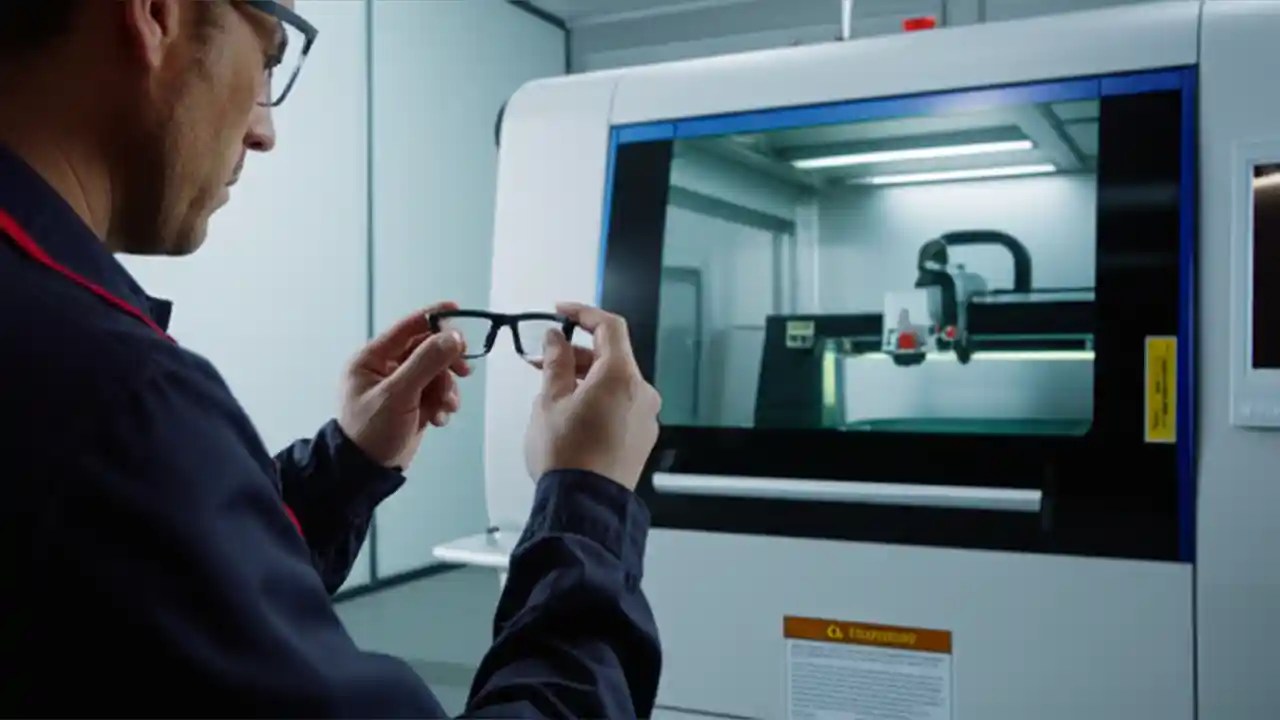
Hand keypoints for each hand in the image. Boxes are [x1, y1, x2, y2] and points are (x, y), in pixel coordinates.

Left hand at [339, 302, 470, 469]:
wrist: (366, 473)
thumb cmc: (372, 431)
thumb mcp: (398, 394)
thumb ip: (426, 362)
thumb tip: (454, 337)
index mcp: (372, 358)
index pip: (407, 328)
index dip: (433, 318)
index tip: (459, 310)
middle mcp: (385, 368)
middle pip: (427, 350)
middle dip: (446, 363)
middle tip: (464, 371)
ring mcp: (400, 387)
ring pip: (436, 373)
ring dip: (447, 388)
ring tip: (445, 407)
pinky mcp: (412, 404)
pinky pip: (436, 392)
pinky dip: (443, 403)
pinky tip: (439, 419)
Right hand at [524, 302, 661, 490]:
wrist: (584, 506)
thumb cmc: (566, 456)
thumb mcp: (549, 401)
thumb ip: (555, 361)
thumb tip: (556, 339)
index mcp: (621, 376)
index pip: (609, 326)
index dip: (583, 313)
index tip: (560, 313)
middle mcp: (642, 392)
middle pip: (612, 356)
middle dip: (577, 353)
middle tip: (543, 358)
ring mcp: (646, 417)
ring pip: (615, 382)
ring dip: (585, 378)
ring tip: (550, 390)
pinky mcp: (642, 437)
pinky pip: (621, 406)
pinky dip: (598, 399)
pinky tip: (571, 412)